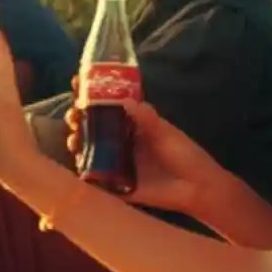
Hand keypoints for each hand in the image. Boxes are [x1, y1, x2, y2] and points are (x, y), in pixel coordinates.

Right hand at [71, 97, 226, 215]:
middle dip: (76, 118)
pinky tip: (76, 166)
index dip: (88, 94)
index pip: (104, 105)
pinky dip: (82, 173)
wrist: (197, 188)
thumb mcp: (166, 132)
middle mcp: (119, 141)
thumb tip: (126, 101)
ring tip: (74, 139)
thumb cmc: (185, 155)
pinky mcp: (116, 186)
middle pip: (89, 126)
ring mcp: (115, 163)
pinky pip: (95, 179)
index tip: (76, 83)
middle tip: (74, 116)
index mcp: (130, 124)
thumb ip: (146, 119)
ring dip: (75, 142)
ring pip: (87, 150)